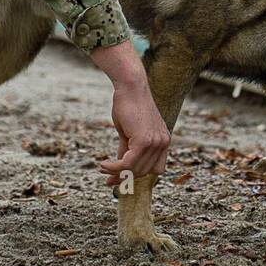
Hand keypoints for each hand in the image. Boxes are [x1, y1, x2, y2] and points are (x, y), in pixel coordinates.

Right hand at [89, 41, 169, 185]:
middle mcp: (163, 143)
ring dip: (116, 172)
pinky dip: (115, 167)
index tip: (121, 177)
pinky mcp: (144, 141)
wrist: (130, 87)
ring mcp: (155, 143)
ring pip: (134, 169)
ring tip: (103, 168)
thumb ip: (128, 149)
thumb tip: (120, 167)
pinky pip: (128, 163)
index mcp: (163, 141)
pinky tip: (104, 164)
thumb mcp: (129, 132)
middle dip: (124, 177)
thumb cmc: (128, 105)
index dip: (138, 174)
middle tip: (107, 178)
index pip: (155, 168)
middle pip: (143, 171)